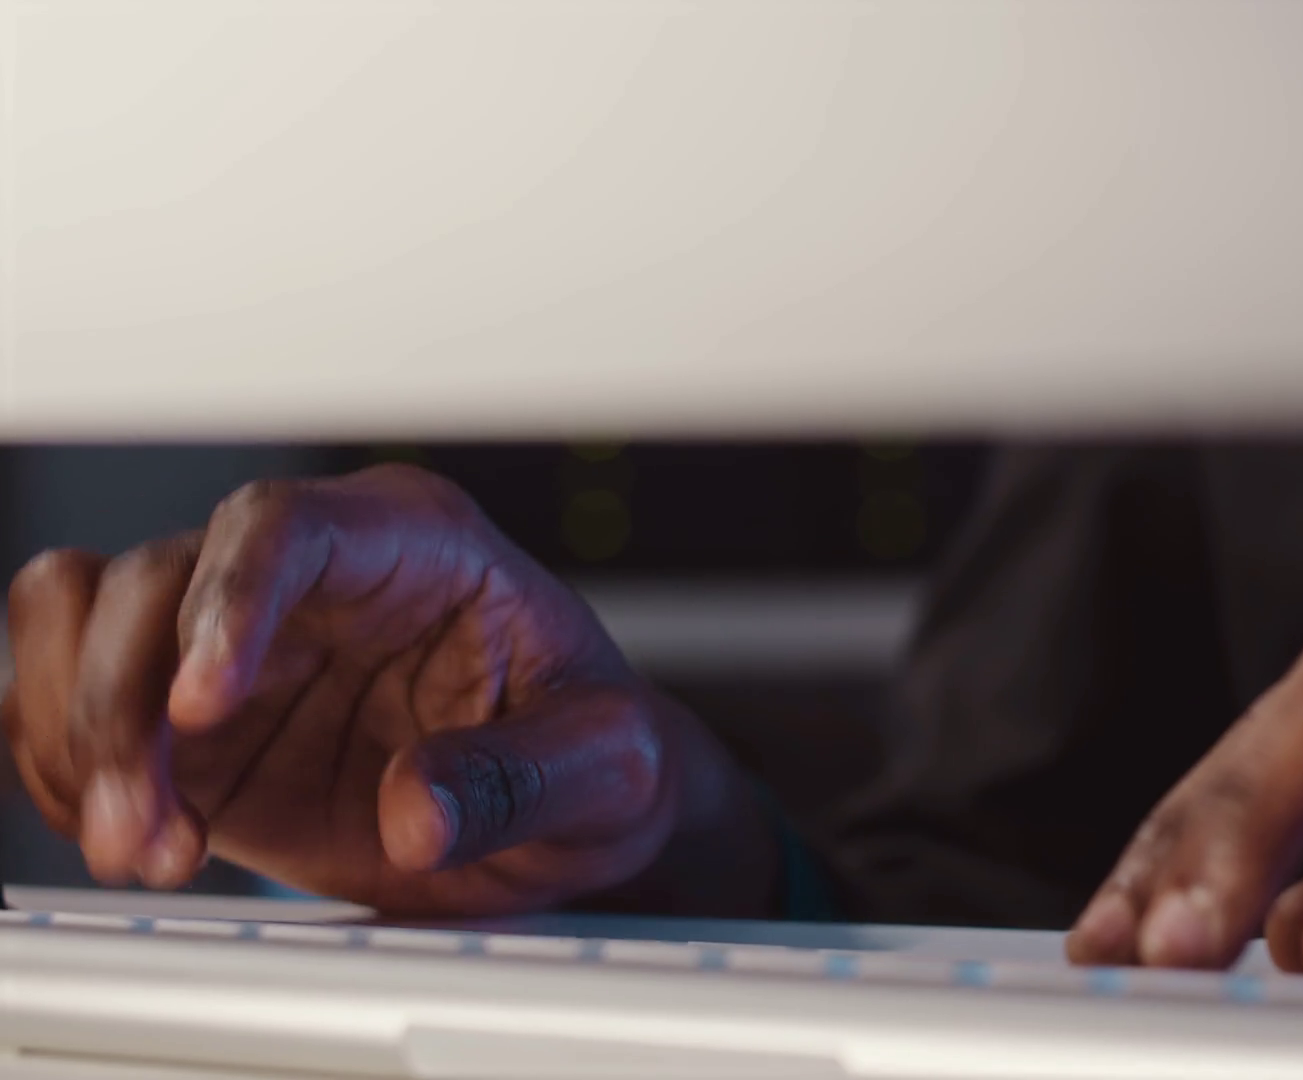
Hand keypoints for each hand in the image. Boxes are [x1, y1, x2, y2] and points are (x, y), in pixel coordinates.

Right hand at [3, 465, 773, 916]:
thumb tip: (420, 805)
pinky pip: (66, 698)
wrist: (568, 806)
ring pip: (82, 621)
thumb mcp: (610, 767)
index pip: (286, 525)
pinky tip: (139, 842)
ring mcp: (237, 638)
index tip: (205, 708)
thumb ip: (523, 780)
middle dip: (127, 709)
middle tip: (157, 830)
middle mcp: (311, 573)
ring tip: (149, 847)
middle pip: (154, 578)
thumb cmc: (592, 746)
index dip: (227, 603)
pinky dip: (67, 771)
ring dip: (79, 738)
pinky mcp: (189, 716)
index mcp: (417, 543)